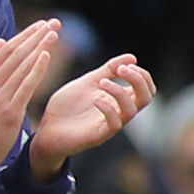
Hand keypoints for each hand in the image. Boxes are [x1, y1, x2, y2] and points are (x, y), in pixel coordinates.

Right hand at [0, 19, 65, 174]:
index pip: (6, 50)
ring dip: (39, 47)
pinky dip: (36, 70)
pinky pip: (25, 86)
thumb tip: (1, 41)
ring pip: (21, 66)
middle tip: (53, 23)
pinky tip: (46, 56)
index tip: (41, 24)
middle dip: (35, 36)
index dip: (25, 35)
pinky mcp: (10, 111)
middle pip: (16, 54)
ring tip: (53, 33)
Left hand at [23, 53, 154, 176]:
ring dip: (119, 92)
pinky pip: (114, 124)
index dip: (141, 75)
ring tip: (102, 82)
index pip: (146, 88)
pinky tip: (95, 98)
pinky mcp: (98, 135)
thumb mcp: (88, 82)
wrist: (46, 128)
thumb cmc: (68, 106)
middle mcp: (118, 112)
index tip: (125, 65)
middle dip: (138, 80)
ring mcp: (109, 124)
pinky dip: (108, 108)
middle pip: (146, 99)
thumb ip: (109, 70)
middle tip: (121, 70)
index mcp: (118, 99)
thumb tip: (133, 58)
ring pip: (131, 111)